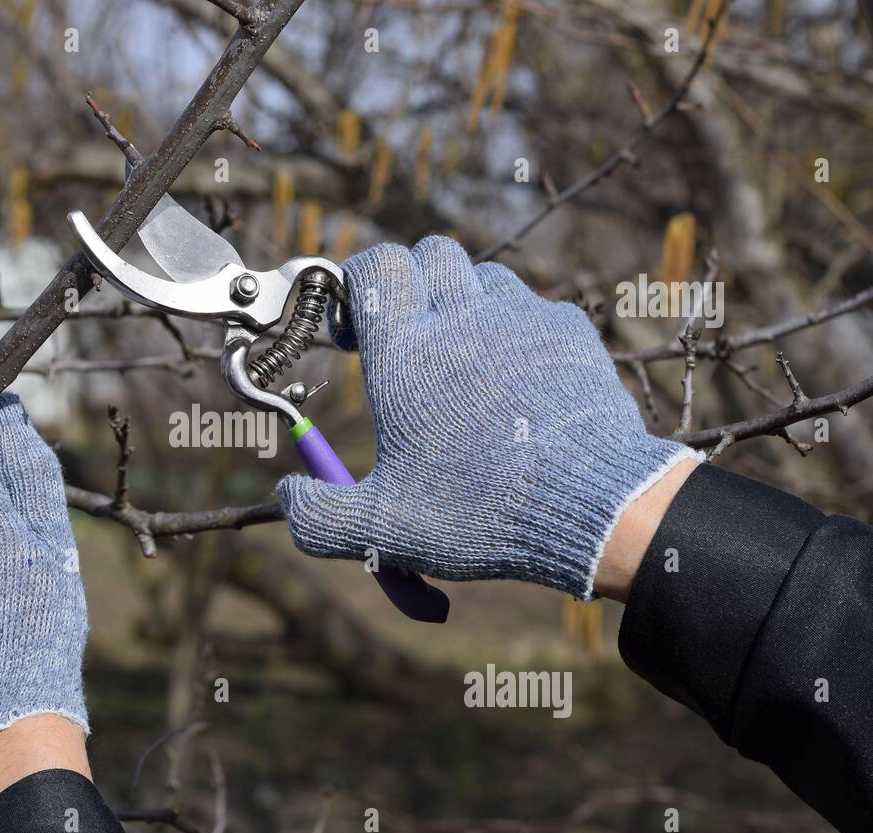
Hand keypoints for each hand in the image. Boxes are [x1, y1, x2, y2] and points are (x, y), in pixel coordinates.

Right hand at [277, 237, 700, 598]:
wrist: (595, 507)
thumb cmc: (480, 513)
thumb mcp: (382, 530)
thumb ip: (318, 516)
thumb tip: (287, 498)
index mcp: (405, 354)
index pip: (374, 266)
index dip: (359, 282)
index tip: (356, 329)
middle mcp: (461, 320)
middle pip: (429, 253)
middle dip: (412, 284)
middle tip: (407, 337)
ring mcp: (522, 319)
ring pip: (483, 275)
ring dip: (464, 303)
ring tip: (462, 361)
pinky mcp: (570, 333)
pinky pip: (534, 308)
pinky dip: (517, 331)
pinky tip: (518, 383)